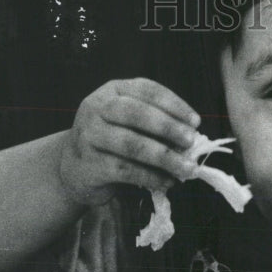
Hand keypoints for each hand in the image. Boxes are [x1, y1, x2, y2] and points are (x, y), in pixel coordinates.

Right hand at [57, 78, 201, 204]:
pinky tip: (167, 181)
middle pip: (136, 113)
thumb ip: (157, 124)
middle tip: (191, 142)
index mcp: (113, 90)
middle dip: (168, 127)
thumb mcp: (132, 122)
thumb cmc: (114, 141)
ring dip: (164, 157)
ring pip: (131, 144)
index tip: (195, 122)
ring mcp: (88, 135)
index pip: (147, 90)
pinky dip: (151, 177)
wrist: (75, 166)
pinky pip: (125, 170)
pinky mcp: (89, 163)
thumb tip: (191, 138)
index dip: (174, 105)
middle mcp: (97, 107)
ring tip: (186, 168)